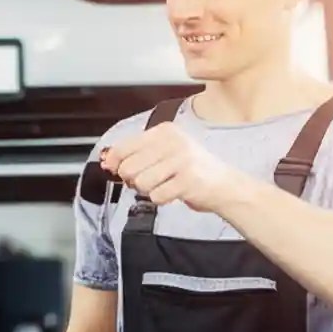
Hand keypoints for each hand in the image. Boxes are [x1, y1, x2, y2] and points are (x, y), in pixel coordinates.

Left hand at [101, 121, 241, 213]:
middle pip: (128, 168)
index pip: (123, 147)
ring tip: (164, 185)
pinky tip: (174, 193)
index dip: (115, 164)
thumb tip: (107, 162)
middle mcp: (172, 142)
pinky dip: (161, 200)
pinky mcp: (188, 181)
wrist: (225, 185)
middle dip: (134, 181)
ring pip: (141, 184)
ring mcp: (181, 160)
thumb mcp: (165, 152)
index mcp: (164, 131)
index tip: (118, 171)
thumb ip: (137, 154)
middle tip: (149, 181)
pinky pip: (156, 197)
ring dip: (148, 191)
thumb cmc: (191, 170)